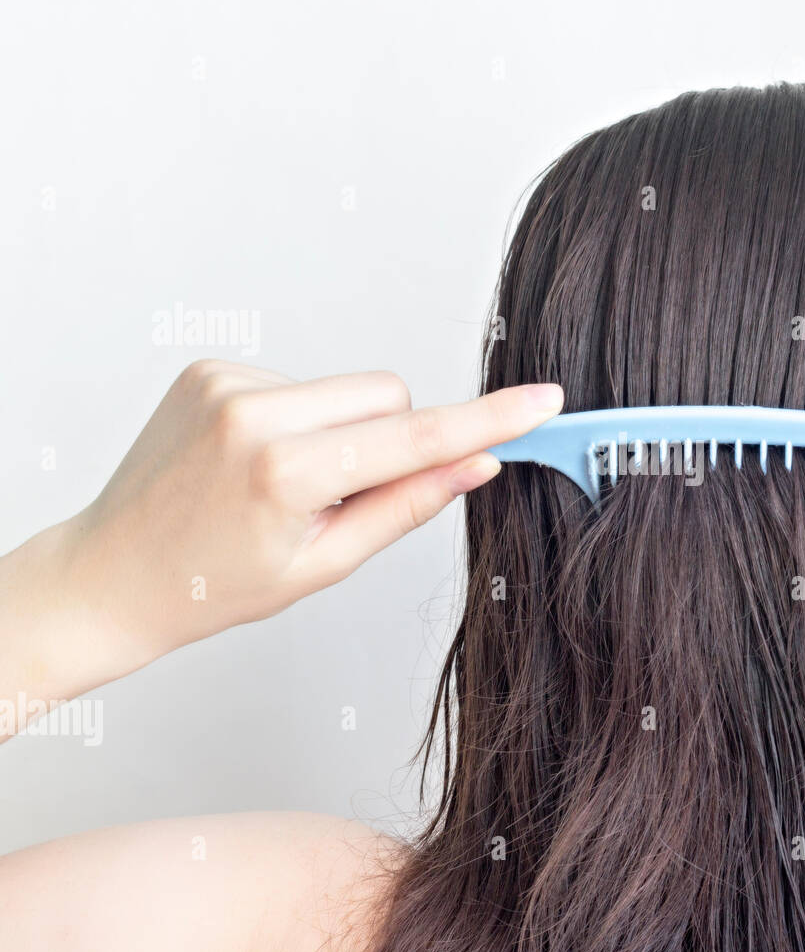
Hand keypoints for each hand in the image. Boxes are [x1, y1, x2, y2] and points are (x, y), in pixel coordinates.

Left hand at [45, 360, 561, 674]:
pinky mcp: (210, 368)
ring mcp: (226, 382)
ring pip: (347, 390)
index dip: (488, 421)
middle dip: (392, 438)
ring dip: (342, 430)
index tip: (542, 401)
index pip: (415, 437)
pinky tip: (256, 461)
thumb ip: (407, 506)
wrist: (114, 572)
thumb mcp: (323, 565)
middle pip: (388, 396)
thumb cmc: (214, 584)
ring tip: (286, 483)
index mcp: (284, 471)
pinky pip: (301, 383)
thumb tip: (474, 464)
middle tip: (344, 495)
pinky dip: (299, 420)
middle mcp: (253, 412)